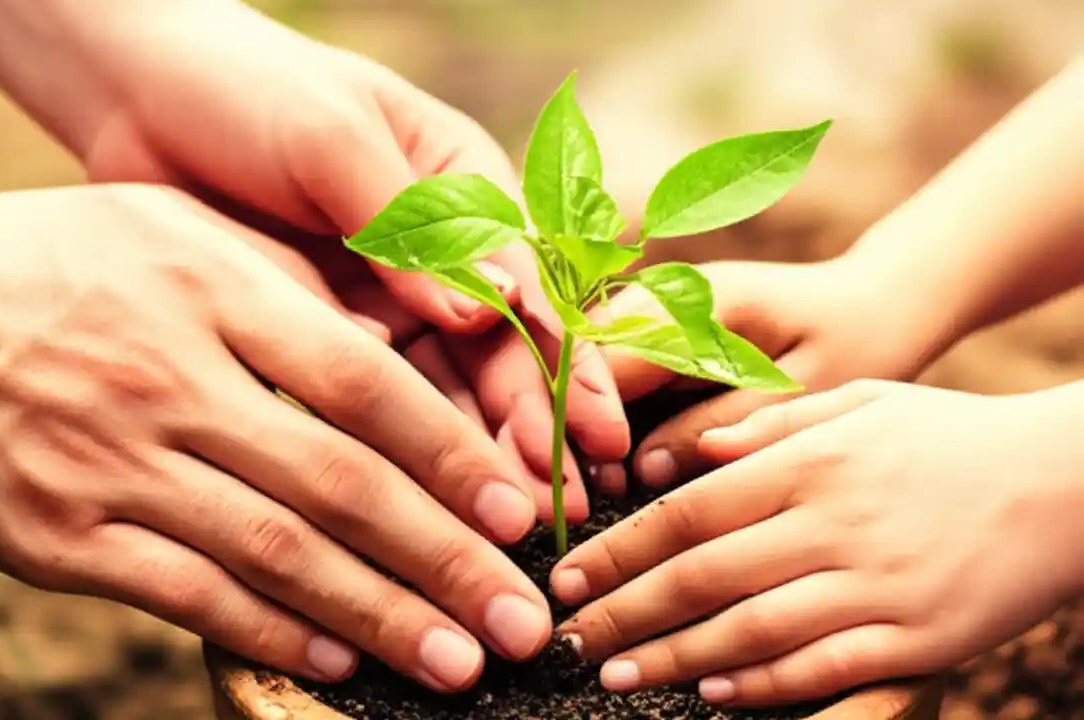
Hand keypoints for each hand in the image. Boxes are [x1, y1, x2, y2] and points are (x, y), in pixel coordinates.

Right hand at [0, 181, 553, 690]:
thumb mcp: (168, 228)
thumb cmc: (44, 262)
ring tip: (459, 662)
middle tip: (522, 620)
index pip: (367, 383)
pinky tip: (337, 655)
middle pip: (342, 484)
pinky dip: (271, 629)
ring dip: (381, 616)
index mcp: (211, 288)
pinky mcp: (62, 536)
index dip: (454, 455)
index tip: (519, 511)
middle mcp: (173, 378)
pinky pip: (189, 594)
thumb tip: (397, 341)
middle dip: (447, 561)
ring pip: (277, 554)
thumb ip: (281, 282)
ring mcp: (114, 462)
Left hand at [79, 4, 628, 513]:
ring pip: (439, 393)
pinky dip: (392, 457)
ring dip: (470, 461)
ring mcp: (379, 304)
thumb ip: (405, 228)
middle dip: (531, 435)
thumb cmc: (249, 89)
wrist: (135, 93)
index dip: (569, 367)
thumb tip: (478, 319)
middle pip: (497, 357)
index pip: (533, 287)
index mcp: (463, 190)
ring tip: (500, 534)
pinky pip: (365, 407)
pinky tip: (415, 510)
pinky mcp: (319, 340)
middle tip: (555, 515)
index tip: (598, 436)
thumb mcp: (333, 139)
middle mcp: (435, 257)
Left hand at [550, 379, 1083, 705]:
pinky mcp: (919, 639)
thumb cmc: (947, 436)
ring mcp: (877, 585)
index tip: (568, 576)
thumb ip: (770, 423)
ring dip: (675, 657)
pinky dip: (763, 685)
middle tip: (572, 637)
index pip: (687, 510)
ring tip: (619, 672)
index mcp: (810, 460)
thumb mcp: (859, 402)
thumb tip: (693, 450)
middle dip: (625, 610)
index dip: (618, 549)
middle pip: (702, 575)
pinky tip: (715, 694)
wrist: (1066, 480)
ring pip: (750, 630)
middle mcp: (833, 522)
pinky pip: (823, 668)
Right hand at [598, 257, 954, 489]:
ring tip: (581, 490)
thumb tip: (640, 468)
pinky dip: (596, 421)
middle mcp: (658, 296)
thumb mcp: (798, 394)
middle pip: (573, 357)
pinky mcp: (655, 333)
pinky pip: (605, 375)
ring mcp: (651, 311)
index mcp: (693, 299)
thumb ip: (720, 425)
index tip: (592, 482)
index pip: (603, 356)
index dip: (582, 419)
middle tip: (573, 496)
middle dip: (561, 425)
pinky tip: (603, 468)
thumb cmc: (856, 344)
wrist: (879, 305)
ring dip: (572, 425)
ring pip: (579, 366)